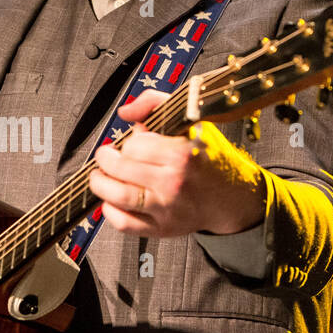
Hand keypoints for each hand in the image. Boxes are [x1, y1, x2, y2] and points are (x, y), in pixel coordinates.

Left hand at [89, 89, 266, 237]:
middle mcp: (174, 183)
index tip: (127, 144)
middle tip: (105, 156)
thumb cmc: (208, 158)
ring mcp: (167, 209)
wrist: (231, 197)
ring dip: (101, 184)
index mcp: (182, 154)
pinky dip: (110, 211)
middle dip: (106, 160)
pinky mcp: (162, 229)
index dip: (126, 143)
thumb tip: (125, 112)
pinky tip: (111, 201)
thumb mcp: (190, 121)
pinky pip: (125, 223)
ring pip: (119, 196)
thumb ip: (155, 104)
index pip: (134, 146)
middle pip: (121, 169)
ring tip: (100, 177)